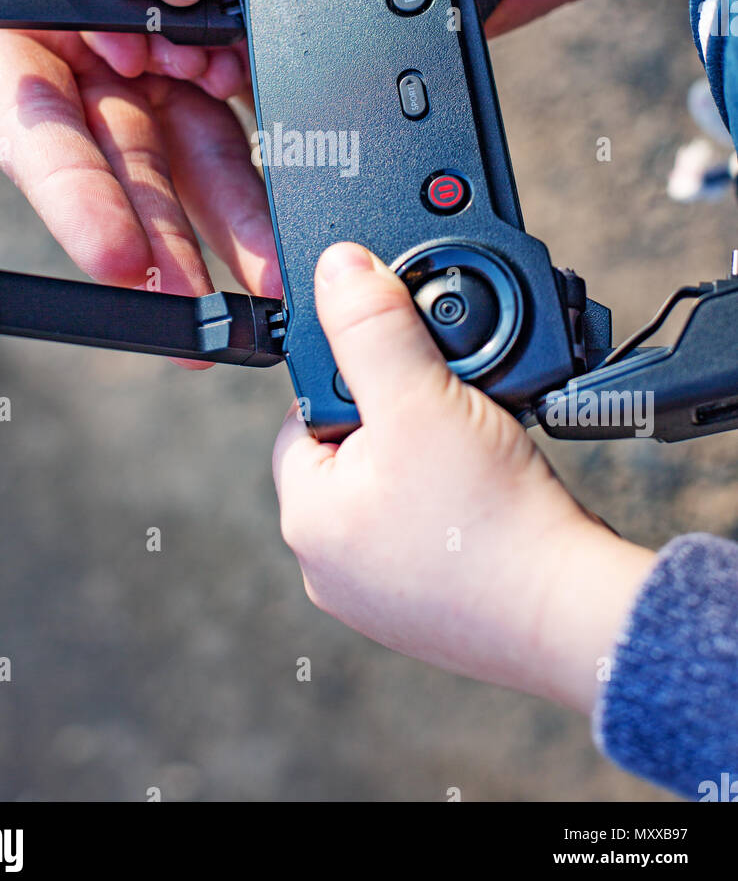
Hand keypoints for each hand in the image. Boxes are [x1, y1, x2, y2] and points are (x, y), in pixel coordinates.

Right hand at [0, 0, 279, 304]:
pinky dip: (264, 136)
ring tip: (275, 268)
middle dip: (164, 236)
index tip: (120, 258)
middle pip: (117, 160)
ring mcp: (132, 49)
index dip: (76, 198)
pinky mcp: (190, 34)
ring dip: (227, 211)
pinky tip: (297, 182)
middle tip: (212, 305)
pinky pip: (233, 91)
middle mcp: (69, 51)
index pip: (31, 127)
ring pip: (184, 144)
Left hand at [274, 243, 655, 711]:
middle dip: (400, 416)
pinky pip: (426, 530)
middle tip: (450, 408)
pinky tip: (488, 494)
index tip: (406, 368)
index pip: (305, 412)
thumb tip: (337, 266)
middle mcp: (328, 566)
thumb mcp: (423, 396)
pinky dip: (454, 505)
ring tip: (476, 450)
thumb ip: (374, 325)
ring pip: (394, 488)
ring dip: (432, 457)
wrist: (575, 614)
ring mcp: (378, 596)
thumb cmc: (492, 519)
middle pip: (352, 448)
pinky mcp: (428, 611)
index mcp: (306, 518)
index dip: (355, 374)